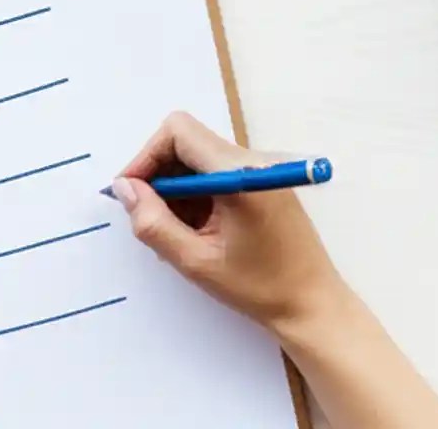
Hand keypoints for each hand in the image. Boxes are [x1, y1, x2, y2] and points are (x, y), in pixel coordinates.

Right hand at [111, 112, 347, 332]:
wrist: (312, 305)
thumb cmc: (259, 287)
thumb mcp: (195, 260)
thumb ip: (153, 222)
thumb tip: (124, 189)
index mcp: (238, 173)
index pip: (178, 132)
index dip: (146, 157)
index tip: (131, 194)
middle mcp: (251, 162)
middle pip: (186, 144)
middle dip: (159, 178)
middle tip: (149, 220)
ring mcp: (259, 172)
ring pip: (197, 161)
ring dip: (176, 192)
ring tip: (177, 236)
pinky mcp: (262, 185)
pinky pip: (215, 176)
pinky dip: (196, 198)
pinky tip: (197, 234)